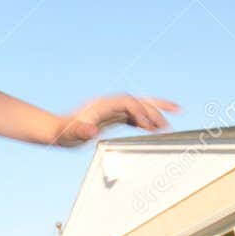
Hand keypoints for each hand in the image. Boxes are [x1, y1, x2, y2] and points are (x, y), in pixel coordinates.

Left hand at [53, 95, 179, 146]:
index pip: (128, 103)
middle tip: (177, 111)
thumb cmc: (64, 133)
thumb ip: (81, 132)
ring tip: (173, 119)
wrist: (57, 131)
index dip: (141, 112)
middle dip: (157, 105)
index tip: (150, 126)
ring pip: (138, 107)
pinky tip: (153, 128)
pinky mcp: (111, 118)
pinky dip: (144, 120)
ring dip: (155, 112)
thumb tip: (90, 131)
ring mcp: (111, 110)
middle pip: (138, 101)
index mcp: (103, 105)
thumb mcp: (71, 134)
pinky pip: (132, 116)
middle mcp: (109, 105)